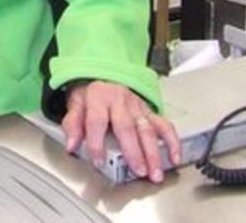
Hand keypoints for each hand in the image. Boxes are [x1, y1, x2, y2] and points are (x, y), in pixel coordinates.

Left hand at [61, 80, 180, 183]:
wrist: (103, 74)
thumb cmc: (89, 94)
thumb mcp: (75, 104)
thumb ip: (73, 124)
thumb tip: (71, 145)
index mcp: (98, 98)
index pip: (96, 121)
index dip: (96, 142)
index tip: (98, 161)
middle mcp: (119, 101)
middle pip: (126, 127)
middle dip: (133, 152)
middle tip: (138, 171)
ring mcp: (136, 106)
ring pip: (147, 129)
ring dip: (153, 152)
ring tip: (155, 172)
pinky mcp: (149, 111)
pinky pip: (163, 124)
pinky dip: (171, 141)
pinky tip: (174, 156)